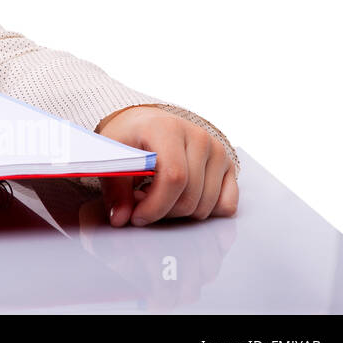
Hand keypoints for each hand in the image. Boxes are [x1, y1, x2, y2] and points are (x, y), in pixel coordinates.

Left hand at [95, 106, 238, 227]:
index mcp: (167, 129)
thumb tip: (121, 219)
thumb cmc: (130, 138)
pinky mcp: (229, 165)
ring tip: (158, 195)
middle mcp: (198, 137)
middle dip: (163, 212)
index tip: (137, 217)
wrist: (148, 123)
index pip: (174, 177)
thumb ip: (116, 189)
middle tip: (141, 203)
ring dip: (179, 212)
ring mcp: (217, 150)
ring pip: (206, 205)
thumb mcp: (114, 157)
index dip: (155, 206)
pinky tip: (180, 198)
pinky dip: (202, 210)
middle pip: (190, 197)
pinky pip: (226, 205)